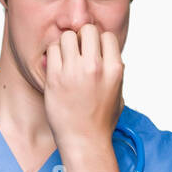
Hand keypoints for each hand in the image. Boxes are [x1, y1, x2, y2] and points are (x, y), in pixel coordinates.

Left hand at [44, 23, 123, 150]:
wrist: (84, 142)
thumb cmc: (101, 122)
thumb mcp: (119, 95)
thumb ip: (116, 73)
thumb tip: (111, 57)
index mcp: (115, 69)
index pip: (106, 35)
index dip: (99, 42)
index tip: (94, 53)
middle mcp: (95, 67)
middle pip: (87, 30)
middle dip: (82, 38)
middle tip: (78, 54)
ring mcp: (74, 71)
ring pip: (67, 37)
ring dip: (66, 45)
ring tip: (66, 60)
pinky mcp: (55, 77)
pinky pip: (53, 50)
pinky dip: (54, 55)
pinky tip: (57, 68)